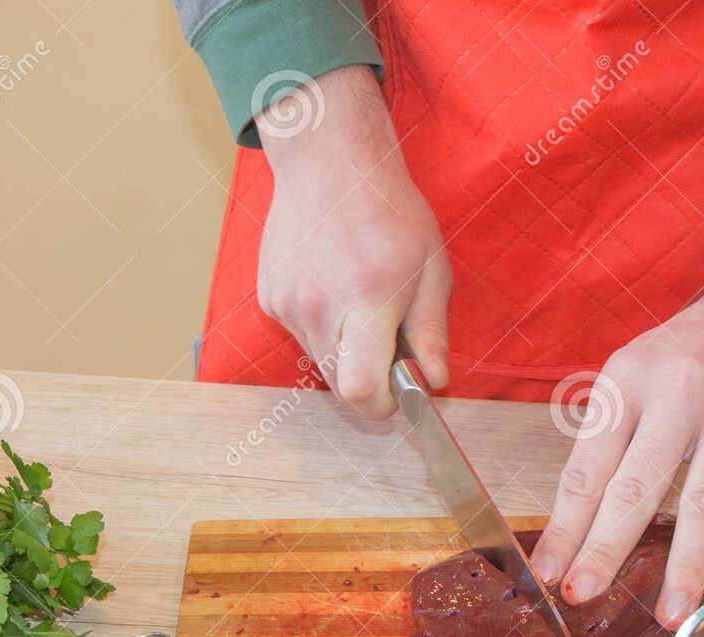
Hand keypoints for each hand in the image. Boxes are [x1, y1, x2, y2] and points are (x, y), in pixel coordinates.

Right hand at [255, 66, 450, 418]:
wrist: (330, 163)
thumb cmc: (389, 212)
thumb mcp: (431, 268)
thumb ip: (432, 330)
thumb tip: (434, 381)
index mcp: (367, 300)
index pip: (360, 388)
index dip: (382, 405)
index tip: (399, 393)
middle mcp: (319, 307)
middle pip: (339, 386)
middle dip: (368, 380)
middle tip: (389, 345)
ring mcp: (287, 304)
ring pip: (320, 361)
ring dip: (345, 352)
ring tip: (361, 303)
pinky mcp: (269, 299)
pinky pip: (302, 336)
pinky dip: (323, 328)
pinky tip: (334, 287)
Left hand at [529, 253, 703, 629]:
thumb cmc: (690, 353)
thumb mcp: (634, 372)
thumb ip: (609, 437)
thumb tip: (576, 525)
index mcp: (631, 379)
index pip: (590, 466)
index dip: (568, 524)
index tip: (549, 571)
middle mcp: (682, 391)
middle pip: (639, 486)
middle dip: (607, 550)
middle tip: (585, 597)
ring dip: (684, 565)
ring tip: (668, 615)